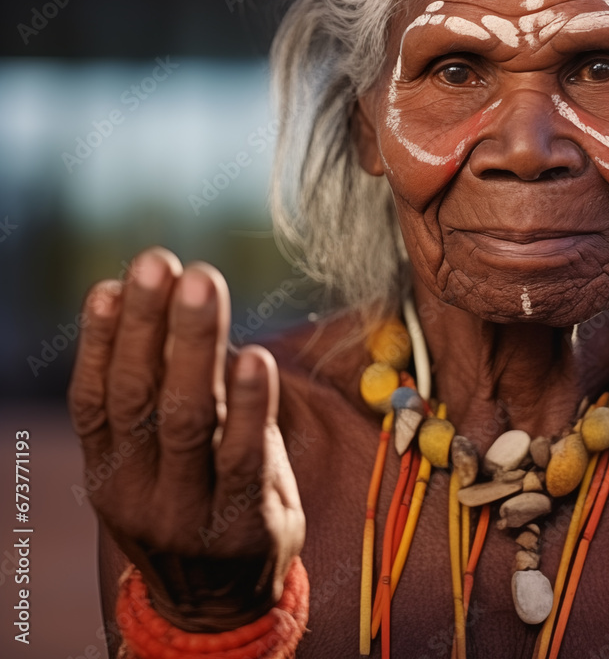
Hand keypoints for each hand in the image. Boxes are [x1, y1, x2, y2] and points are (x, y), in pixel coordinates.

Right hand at [68, 247, 305, 630]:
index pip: (95, 399)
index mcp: (109, 472)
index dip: (100, 340)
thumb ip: (162, 391)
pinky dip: (252, 405)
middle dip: (147, 324)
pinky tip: (255, 355)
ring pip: (187, 419)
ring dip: (194, 346)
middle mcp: (137, 493)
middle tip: (159, 262)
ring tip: (203, 283)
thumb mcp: (160, 459)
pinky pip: (245, 457)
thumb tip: (154, 305)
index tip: (113, 282)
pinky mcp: (243, 522)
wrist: (221, 605)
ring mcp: (189, 512)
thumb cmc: (195, 501)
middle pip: (139, 398)